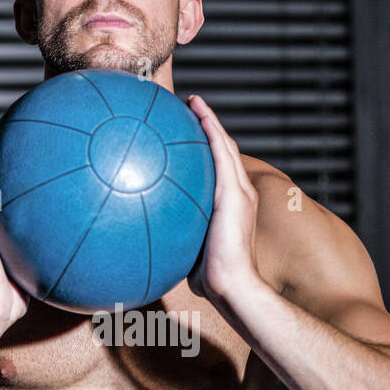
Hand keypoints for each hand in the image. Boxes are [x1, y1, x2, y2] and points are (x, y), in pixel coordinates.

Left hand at [186, 94, 260, 304]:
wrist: (233, 286)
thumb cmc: (212, 281)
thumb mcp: (191, 254)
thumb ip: (177, 241)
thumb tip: (148, 243)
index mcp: (233, 207)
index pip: (221, 172)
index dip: (209, 152)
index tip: (190, 138)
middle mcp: (241, 194)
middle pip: (225, 152)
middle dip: (210, 128)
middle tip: (191, 110)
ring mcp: (240, 192)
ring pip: (225, 147)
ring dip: (210, 121)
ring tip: (194, 102)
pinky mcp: (234, 193)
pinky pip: (221, 153)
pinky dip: (212, 129)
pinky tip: (198, 112)